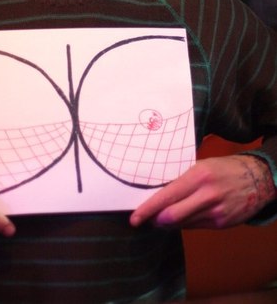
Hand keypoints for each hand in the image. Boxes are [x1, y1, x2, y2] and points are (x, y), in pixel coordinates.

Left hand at [130, 154, 275, 229]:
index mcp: (198, 175)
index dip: (148, 209)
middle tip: (145, 219)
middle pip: (172, 216)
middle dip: (155, 220)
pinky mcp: (222, 224)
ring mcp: (215, 212)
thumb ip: (181, 179)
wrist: (258, 178)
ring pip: (182, 224)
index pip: (166, 196)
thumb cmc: (223, 168)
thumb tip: (157, 192)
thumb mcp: (202, 165)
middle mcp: (207, 195)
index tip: (135, 218)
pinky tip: (181, 218)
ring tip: (161, 217)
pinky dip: (184, 224)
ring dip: (168, 223)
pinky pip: (195, 227)